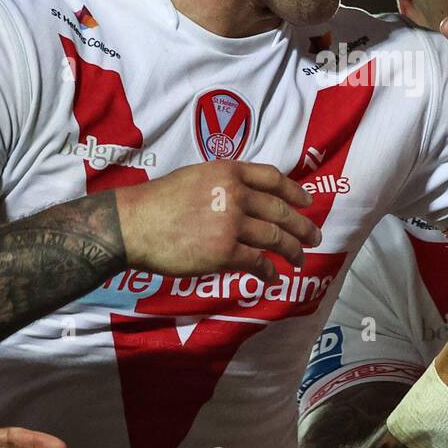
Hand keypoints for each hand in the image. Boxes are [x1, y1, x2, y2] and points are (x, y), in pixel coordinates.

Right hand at [116, 161, 320, 278]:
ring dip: (292, 250)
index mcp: (228, 171)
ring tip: (299, 259)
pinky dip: (269, 271)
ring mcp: (231, 223)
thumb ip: (225, 182)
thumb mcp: (197, 175)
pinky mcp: (224, 252)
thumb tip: (250, 197)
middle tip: (314, 237)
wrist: (133, 224)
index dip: (295, 192)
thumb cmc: (159, 201)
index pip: (274, 178)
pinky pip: (257, 262)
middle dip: (303, 226)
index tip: (308, 202)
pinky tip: (273, 276)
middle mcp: (235, 194)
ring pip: (275, 238)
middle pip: (281, 211)